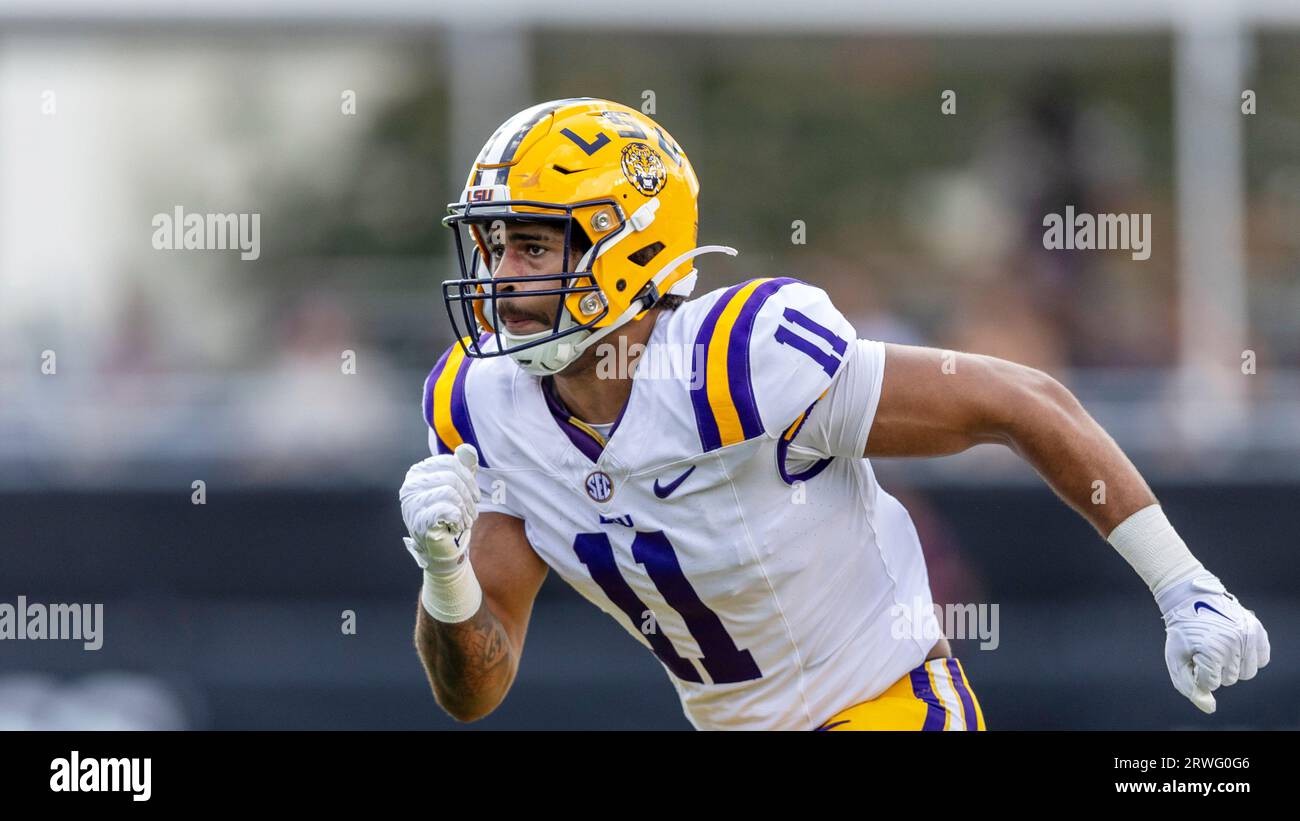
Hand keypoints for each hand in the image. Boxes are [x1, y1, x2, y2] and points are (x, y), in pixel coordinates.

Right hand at [399, 444, 480, 575]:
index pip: (450, 462)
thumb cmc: (450, 516)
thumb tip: (467, 449)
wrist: (442, 547)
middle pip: (451, 476)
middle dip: (468, 496)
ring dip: (465, 509)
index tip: (475, 496)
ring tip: (464, 521)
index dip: (468, 478)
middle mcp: (411, 485)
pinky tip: (455, 526)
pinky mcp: (418, 520)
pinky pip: (447, 509)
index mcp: (419, 472)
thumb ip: (463, 467)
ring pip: (450, 491)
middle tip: (472, 513)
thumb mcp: (459, 488)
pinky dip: (458, 518)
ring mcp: (412, 503)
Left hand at [1154, 573, 1270, 713]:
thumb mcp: (1176, 660)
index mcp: (1211, 651)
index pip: (1211, 684)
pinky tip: (1235, 646)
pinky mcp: (1257, 630)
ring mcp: (1247, 636)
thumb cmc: (1182, 632)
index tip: (1191, 654)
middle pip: (1230, 680)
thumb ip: (1190, 688)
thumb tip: (1210, 708)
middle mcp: (1233, 643)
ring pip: (1246, 673)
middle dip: (1215, 669)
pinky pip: (1261, 660)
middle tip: (1204, 647)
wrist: (1190, 599)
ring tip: (1219, 647)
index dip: (1198, 672)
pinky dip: (1249, 658)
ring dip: (1232, 666)